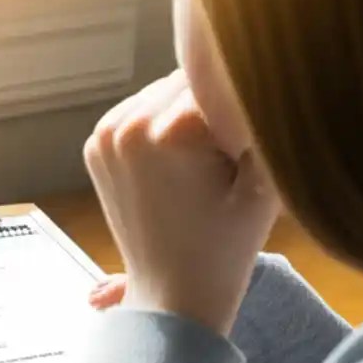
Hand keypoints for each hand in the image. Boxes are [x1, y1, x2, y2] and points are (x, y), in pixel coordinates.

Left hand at [83, 70, 278, 334]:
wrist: (173, 291)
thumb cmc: (226, 245)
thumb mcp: (266, 181)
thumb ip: (266, 120)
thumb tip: (264, 71)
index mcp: (167, 131)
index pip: (222, 82)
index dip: (243, 114)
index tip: (239, 158)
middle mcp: (126, 126)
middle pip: (190, 80)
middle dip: (211, 109)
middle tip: (219, 165)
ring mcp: (104, 134)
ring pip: (165, 91)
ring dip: (186, 114)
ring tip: (197, 167)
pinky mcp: (96, 143)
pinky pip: (141, 110)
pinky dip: (161, 126)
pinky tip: (174, 165)